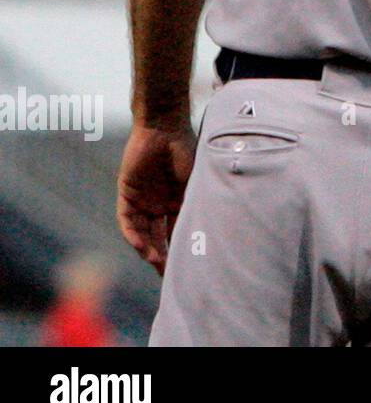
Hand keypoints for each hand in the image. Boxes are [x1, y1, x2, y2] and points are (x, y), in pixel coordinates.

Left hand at [117, 122, 196, 275]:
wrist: (164, 127)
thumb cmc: (186, 150)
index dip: (182, 248)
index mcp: (179, 201)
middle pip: (160, 236)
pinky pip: (128, 220)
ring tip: (157, 263)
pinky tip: (142, 247)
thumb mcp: (196, 182)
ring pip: (143, 232)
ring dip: (149, 249)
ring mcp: (143, 199)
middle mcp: (160, 203)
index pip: (179, 231)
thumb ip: (196, 204)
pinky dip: (134, 235)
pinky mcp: (127, 194)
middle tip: (170, 275)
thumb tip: (212, 231)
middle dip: (164, 256)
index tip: (188, 267)